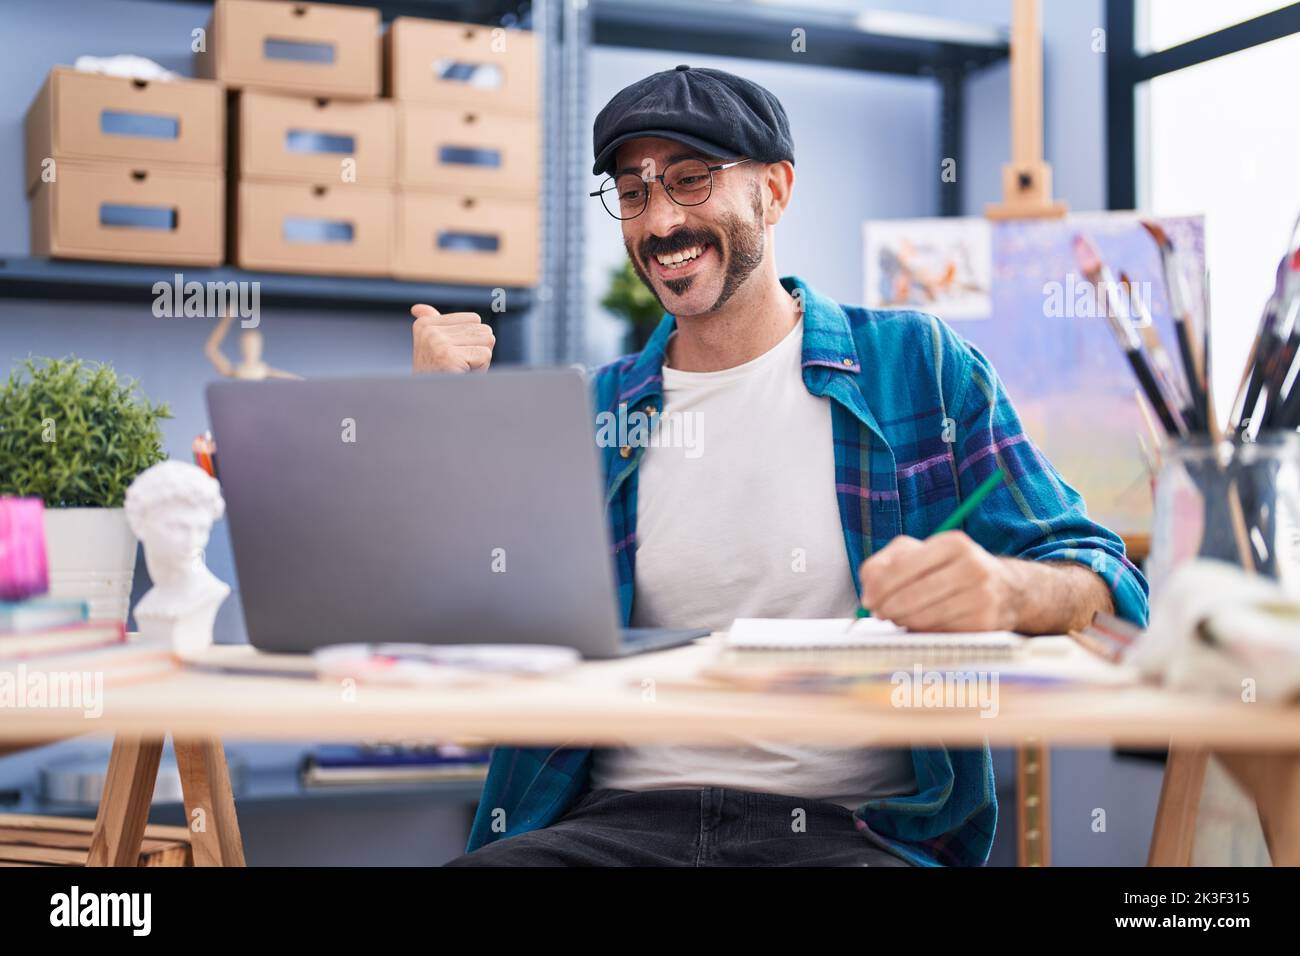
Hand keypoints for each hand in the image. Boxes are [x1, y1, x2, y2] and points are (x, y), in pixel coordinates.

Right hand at [411, 304, 494, 372]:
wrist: (430, 405)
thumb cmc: (438, 377)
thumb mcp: (435, 348)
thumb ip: (432, 325)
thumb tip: (418, 308)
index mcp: (425, 324)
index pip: (474, 319)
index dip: (472, 341)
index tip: (453, 357)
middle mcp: (428, 330)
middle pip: (483, 329)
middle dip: (478, 351)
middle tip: (459, 367)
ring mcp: (437, 343)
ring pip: (486, 340)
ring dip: (480, 360)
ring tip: (461, 370)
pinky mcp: (448, 357)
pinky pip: (485, 355)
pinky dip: (480, 369)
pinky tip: (462, 375)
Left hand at [858, 531, 1022, 631]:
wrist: (1006, 589)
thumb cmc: (952, 569)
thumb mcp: (923, 552)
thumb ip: (887, 563)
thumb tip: (868, 593)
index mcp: (953, 543)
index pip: (901, 567)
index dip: (878, 587)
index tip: (868, 599)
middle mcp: (971, 566)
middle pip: (910, 595)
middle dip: (887, 608)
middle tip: (879, 613)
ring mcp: (981, 596)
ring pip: (923, 617)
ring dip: (902, 621)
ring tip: (898, 617)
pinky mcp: (983, 623)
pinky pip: (938, 632)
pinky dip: (923, 631)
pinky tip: (921, 624)